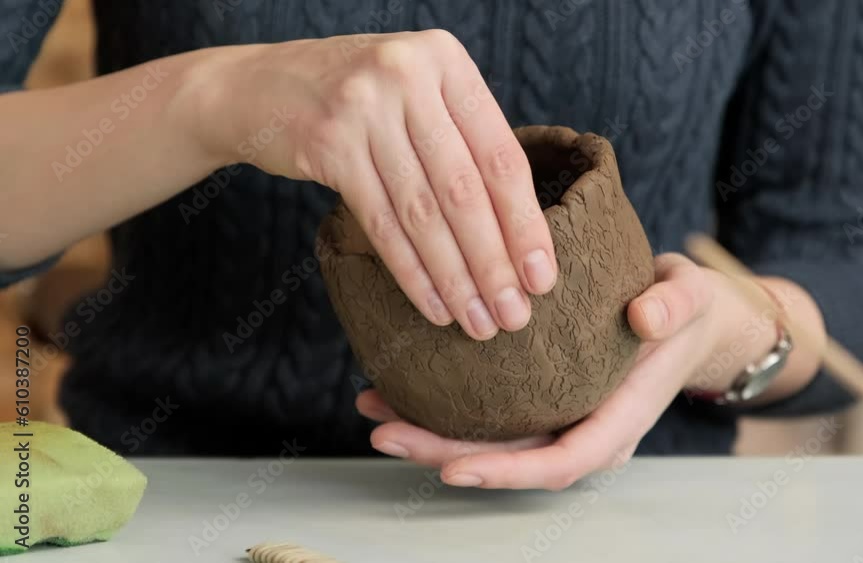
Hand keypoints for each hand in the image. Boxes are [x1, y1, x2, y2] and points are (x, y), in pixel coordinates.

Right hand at [194, 31, 557, 339]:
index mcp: (446, 60)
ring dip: (456, 278)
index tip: (542, 276)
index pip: (500, 155)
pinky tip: (435, 307)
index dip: (525, 222)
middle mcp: (407, 75)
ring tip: (479, 322)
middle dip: (494, 262)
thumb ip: (463, 136)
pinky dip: (412, 273)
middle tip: (515, 314)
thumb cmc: (358, 100)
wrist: (258, 86)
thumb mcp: (417, 92)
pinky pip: (381, 224)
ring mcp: (362, 108)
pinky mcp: (325, 144)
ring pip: (423, 213)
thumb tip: (524, 231)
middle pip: (465, 190)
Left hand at [357, 253, 723, 489]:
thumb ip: (673, 307)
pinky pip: (492, 414)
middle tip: (385, 432)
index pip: (563, 461)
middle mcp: (584, 429)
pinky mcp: (542, 400)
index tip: (455, 469)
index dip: (508, 472)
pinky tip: (401, 386)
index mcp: (619, 419)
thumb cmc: (683, 310)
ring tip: (375, 408)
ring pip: (492, 441)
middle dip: (444, 454)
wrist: (682, 315)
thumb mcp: (688, 297)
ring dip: (431, 433)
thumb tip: (644, 318)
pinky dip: (445, 407)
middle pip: (511, 459)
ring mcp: (561, 418)